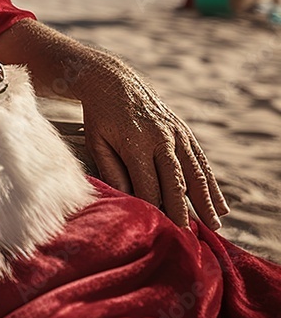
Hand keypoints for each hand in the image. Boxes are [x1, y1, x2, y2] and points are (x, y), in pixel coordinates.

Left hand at [79, 60, 229, 230]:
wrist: (112, 80)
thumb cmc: (100, 117)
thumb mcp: (97, 142)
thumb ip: (111, 171)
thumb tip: (128, 200)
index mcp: (136, 143)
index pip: (149, 186)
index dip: (156, 211)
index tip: (162, 231)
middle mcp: (160, 138)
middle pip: (176, 182)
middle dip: (184, 210)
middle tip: (191, 237)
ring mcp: (175, 133)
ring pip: (195, 172)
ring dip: (206, 200)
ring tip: (215, 225)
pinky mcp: (183, 130)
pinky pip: (200, 159)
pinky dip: (211, 182)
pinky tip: (220, 203)